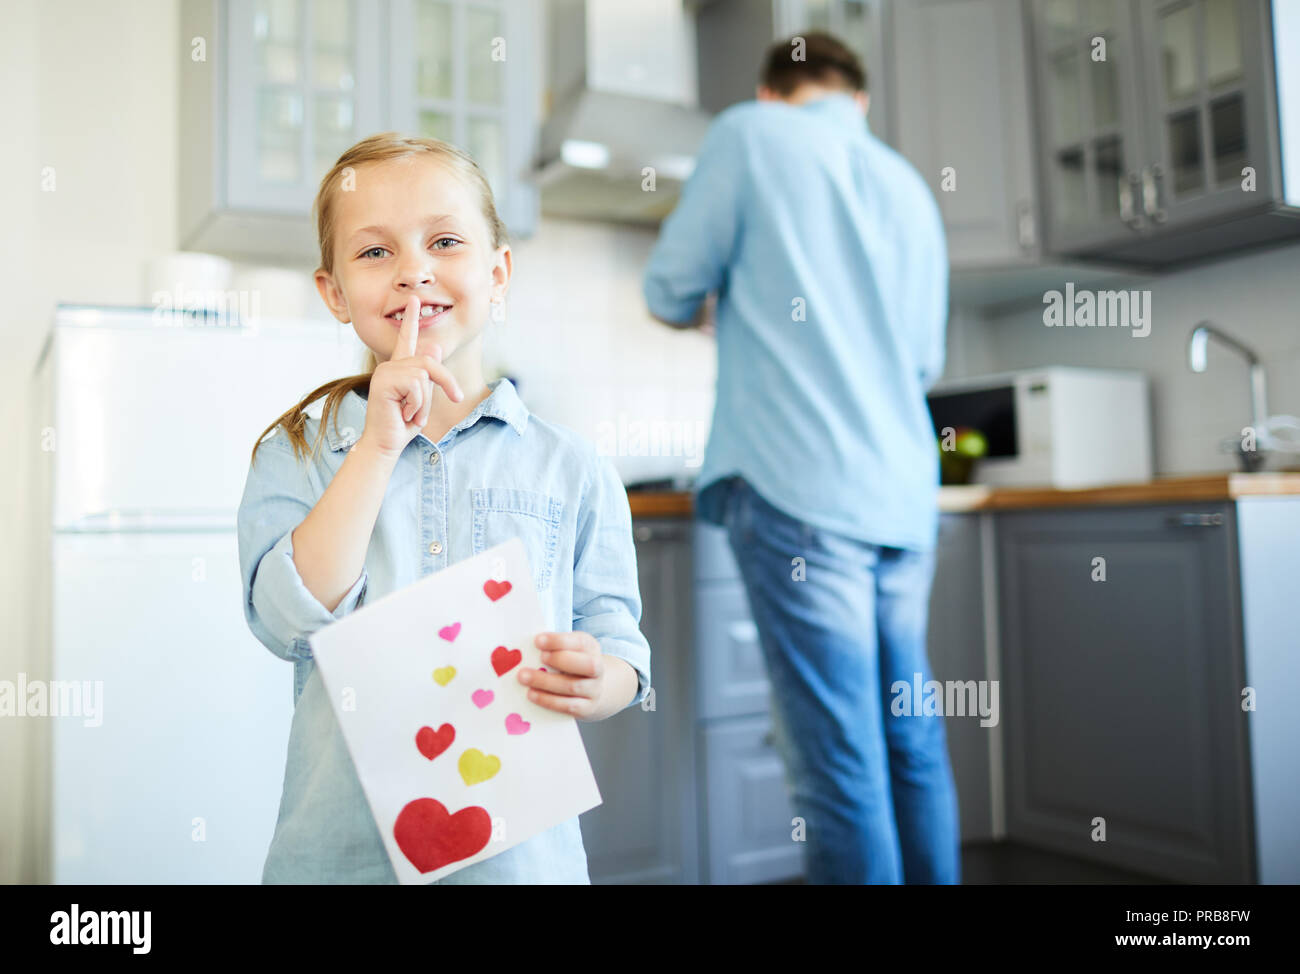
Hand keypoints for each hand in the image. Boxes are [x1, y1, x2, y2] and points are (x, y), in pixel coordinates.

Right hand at [360, 294, 463, 459]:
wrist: (386, 444)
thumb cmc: (403, 425)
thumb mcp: (423, 399)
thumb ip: (429, 376)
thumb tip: (434, 346)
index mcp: (399, 368)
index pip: (406, 340)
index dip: (411, 320)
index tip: (414, 300)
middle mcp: (390, 366)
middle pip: (430, 362)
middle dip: (447, 382)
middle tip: (455, 399)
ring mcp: (385, 372)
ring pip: (424, 376)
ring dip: (425, 402)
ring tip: (412, 414)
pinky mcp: (383, 381)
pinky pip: (416, 386)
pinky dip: (417, 405)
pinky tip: (404, 414)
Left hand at [517, 631, 605, 719]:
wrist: (593, 689)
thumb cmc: (571, 664)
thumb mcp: (568, 649)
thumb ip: (552, 648)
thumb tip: (525, 648)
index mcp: (590, 648)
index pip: (580, 642)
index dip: (559, 641)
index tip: (538, 640)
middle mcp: (597, 669)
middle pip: (587, 665)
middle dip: (560, 660)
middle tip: (539, 658)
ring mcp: (594, 690)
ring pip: (573, 687)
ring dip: (546, 682)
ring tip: (523, 677)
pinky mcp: (586, 708)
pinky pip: (568, 706)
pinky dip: (548, 700)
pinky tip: (531, 694)